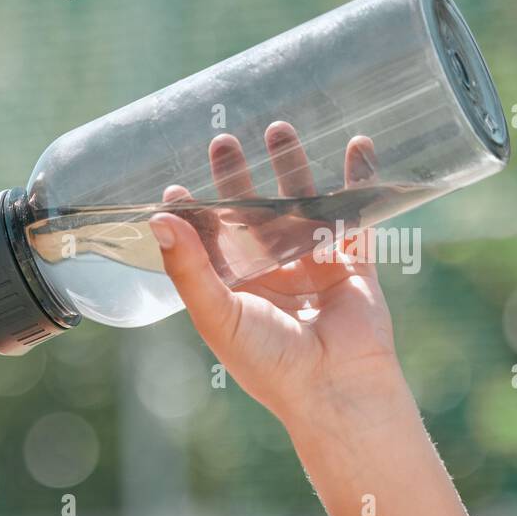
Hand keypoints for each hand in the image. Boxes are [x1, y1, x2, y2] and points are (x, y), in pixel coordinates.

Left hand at [149, 121, 406, 427]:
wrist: (334, 388)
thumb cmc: (268, 361)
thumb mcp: (217, 314)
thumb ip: (189, 267)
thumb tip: (158, 219)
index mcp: (234, 288)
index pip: (208, 241)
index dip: (194, 212)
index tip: (176, 182)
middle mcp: (270, 273)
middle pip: (251, 213)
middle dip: (239, 176)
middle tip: (224, 140)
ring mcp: (313, 265)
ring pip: (300, 205)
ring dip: (292, 167)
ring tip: (280, 127)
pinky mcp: (354, 263)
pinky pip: (356, 213)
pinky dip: (358, 179)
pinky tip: (357, 145)